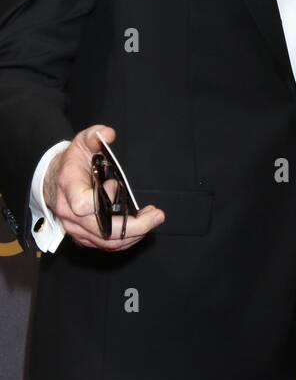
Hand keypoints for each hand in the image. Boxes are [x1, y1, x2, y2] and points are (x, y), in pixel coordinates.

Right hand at [42, 124, 164, 250]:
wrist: (55, 181)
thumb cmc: (72, 163)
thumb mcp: (81, 143)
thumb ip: (94, 135)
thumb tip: (108, 133)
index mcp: (69, 189)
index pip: (83, 205)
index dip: (104, 199)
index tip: (116, 185)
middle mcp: (70, 214)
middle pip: (104, 231)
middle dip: (136, 226)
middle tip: (156, 215)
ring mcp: (76, 229)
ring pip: (108, 242)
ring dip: (135, 234)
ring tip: (152, 219)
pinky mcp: (84, 237)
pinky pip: (107, 246)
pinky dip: (127, 240)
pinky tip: (141, 227)